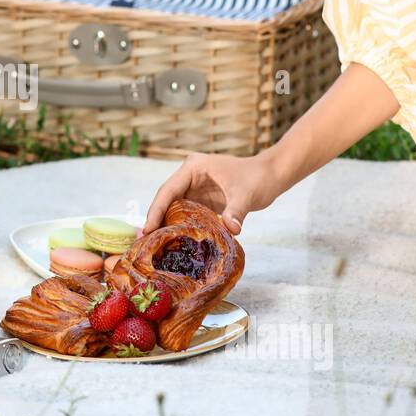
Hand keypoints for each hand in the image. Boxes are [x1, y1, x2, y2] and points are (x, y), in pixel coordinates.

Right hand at [143, 151, 280, 235]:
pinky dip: (180, 228)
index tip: (148, 229)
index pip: (168, 190)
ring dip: (165, 226)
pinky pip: (185, 216)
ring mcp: (194, 189)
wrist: (271, 175)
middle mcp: (189, 177)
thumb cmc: (258, 178)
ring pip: (173, 209)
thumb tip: (232, 230)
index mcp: (193, 168)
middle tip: (144, 242)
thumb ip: (236, 211)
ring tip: (153, 247)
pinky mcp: (201, 201)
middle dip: (155, 220)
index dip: (156, 210)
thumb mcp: (247, 195)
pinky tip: (174, 244)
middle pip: (166, 200)